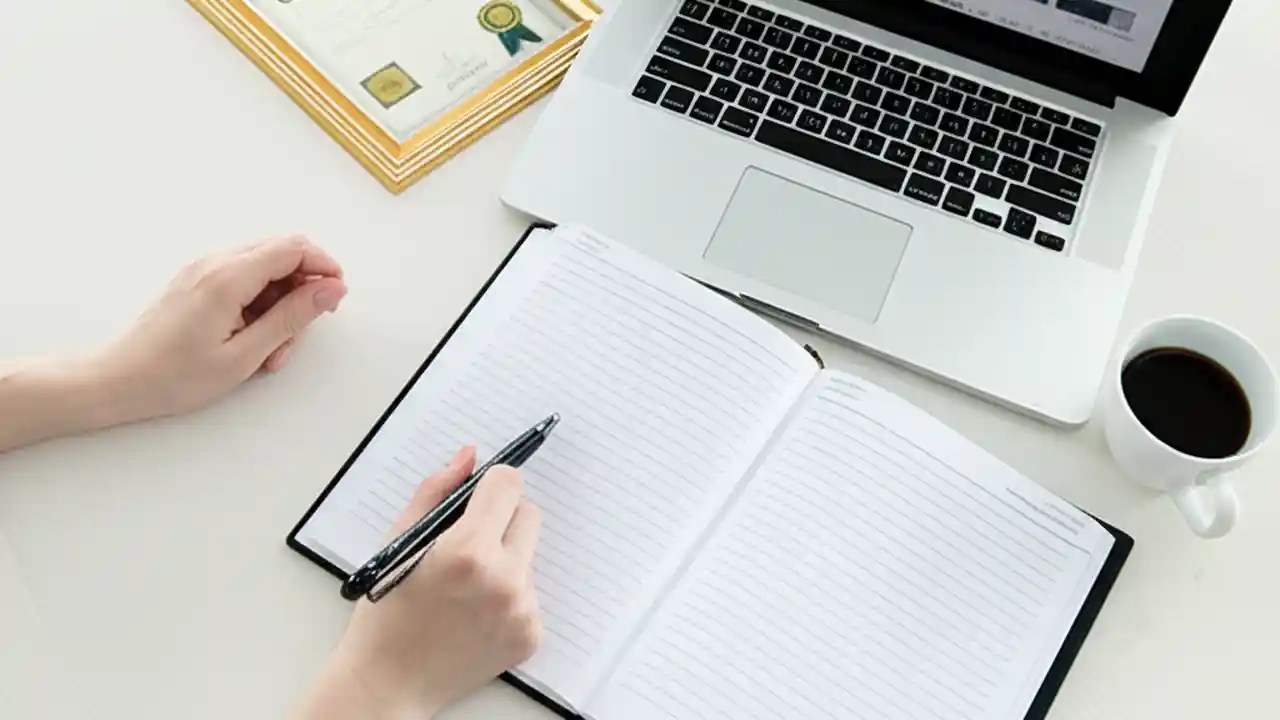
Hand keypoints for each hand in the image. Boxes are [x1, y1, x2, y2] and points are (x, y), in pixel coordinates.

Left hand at [97, 236, 345, 421]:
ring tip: (273, 349)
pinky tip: (254, 340)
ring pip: (266, 268)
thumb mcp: (245, 355)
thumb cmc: (173, 376)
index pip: (293, 248)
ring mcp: (204, 270)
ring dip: (282, 302)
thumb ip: (292, 318)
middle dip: (305, 287)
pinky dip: (261, 304)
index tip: (335, 300)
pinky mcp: (199, 282)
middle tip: (306, 327)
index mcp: (227, 277)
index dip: (324, 269)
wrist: (118, 381)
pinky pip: (245, 280)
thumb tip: (330, 290)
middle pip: (282, 252)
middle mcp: (215, 263)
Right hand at [292, 447, 542, 719]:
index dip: (490, 486)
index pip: (509, 484)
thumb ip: (436, 491)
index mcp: (468, 550)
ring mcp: (522, 610)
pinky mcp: (531, 634)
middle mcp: (503, 579)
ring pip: (529, 556)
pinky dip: (508, 596)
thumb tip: (469, 456)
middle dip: (502, 518)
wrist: (389, 683)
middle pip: (529, 515)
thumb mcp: (400, 541)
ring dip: (505, 559)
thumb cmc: (386, 611)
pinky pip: (531, 593)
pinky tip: (475, 613)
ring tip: (464, 588)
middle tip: (468, 542)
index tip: (477, 497)